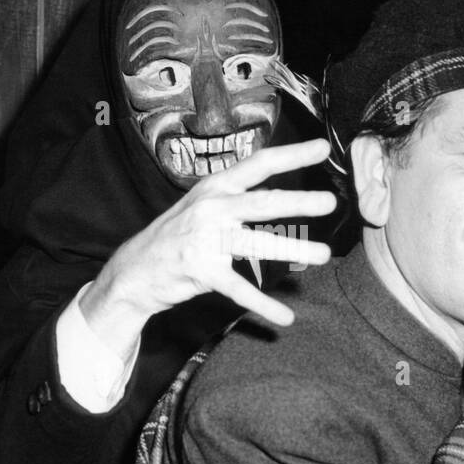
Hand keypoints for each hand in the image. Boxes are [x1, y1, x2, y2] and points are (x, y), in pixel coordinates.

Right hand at [80, 140, 337, 359]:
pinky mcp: (201, 271)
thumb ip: (238, 199)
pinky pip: (239, 289)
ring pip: (256, 243)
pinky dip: (264, 304)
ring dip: (292, 249)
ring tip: (322, 255)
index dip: (290, 155)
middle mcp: (211, 208)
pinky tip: (285, 316)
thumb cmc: (177, 236)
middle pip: (262, 202)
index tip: (321, 147)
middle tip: (330, 202)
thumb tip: (282, 199)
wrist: (134, 270)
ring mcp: (204, 239)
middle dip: (298, 201)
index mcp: (215, 187)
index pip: (257, 164)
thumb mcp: (203, 205)